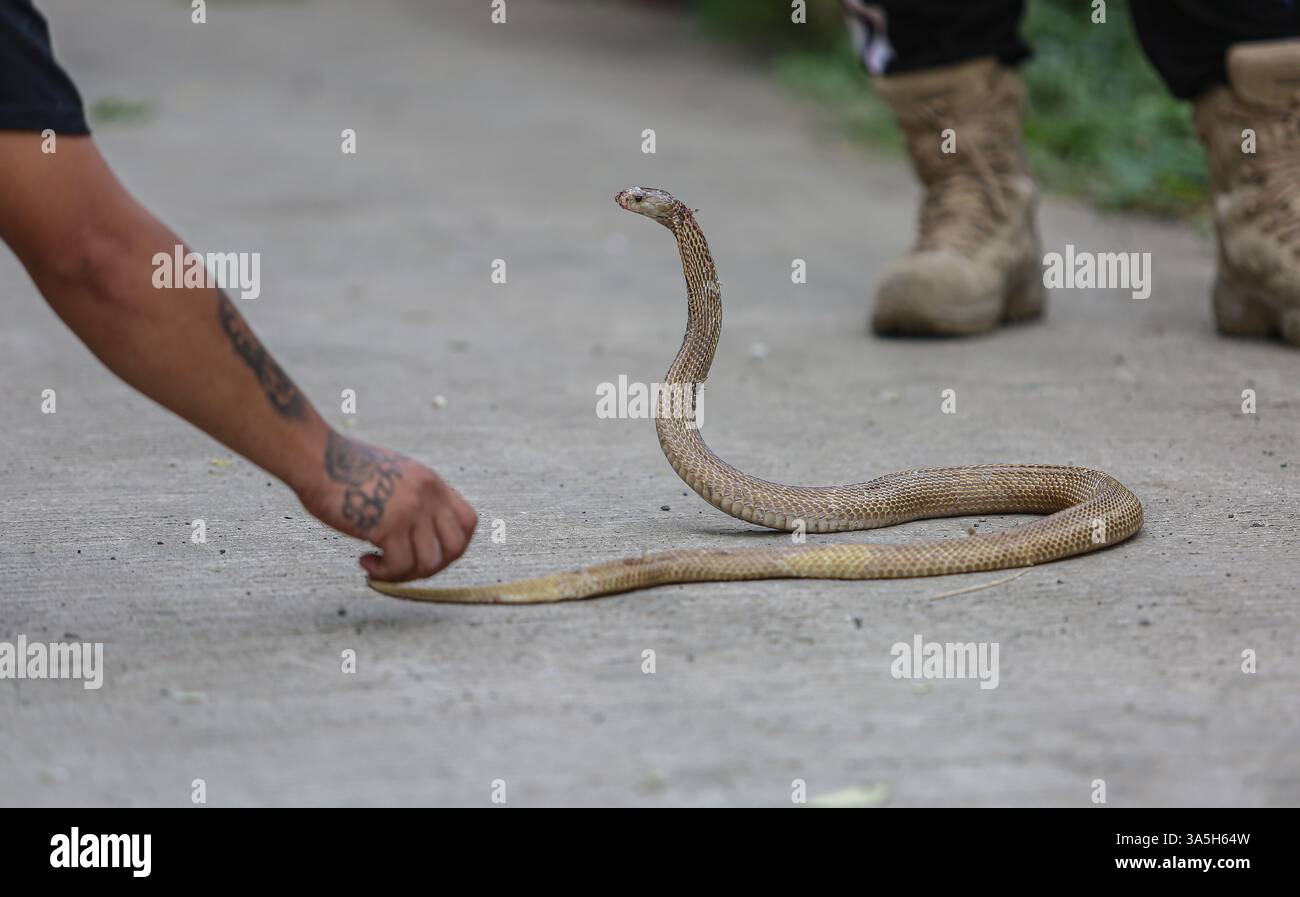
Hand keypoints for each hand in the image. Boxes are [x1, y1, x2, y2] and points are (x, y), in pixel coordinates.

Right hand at [297, 430, 477, 581]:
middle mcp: (428, 496)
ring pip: (429, 562)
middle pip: (455, 547)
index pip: (468, 522)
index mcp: (431, 483)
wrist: (317, 458)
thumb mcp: (393, 475)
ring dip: (404, 574)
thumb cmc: (344, 469)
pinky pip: (401, 565)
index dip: (454, 546)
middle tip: (404, 568)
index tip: (429, 554)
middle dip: (432, 567)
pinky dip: (384, 574)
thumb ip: (413, 498)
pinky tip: (365, 562)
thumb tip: (420, 534)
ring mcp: (411, 510)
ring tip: (378, 566)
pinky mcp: (389, 525)